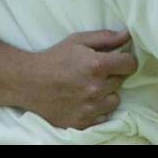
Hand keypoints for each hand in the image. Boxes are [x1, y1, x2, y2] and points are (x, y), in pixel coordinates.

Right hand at [19, 29, 137, 128]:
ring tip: (90, 88)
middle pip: (121, 81)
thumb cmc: (53, 58)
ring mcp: (89, 108)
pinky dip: (97, 110)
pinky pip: (103, 117)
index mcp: (96, 65)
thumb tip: (127, 35)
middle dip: (112, 75)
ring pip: (114, 100)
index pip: (130, 65)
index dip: (125, 60)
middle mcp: (96, 88)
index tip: (118, 60)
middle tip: (95, 72)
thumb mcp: (77, 41)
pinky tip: (84, 101)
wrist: (28, 82)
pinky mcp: (82, 122)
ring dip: (107, 94)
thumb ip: (105, 38)